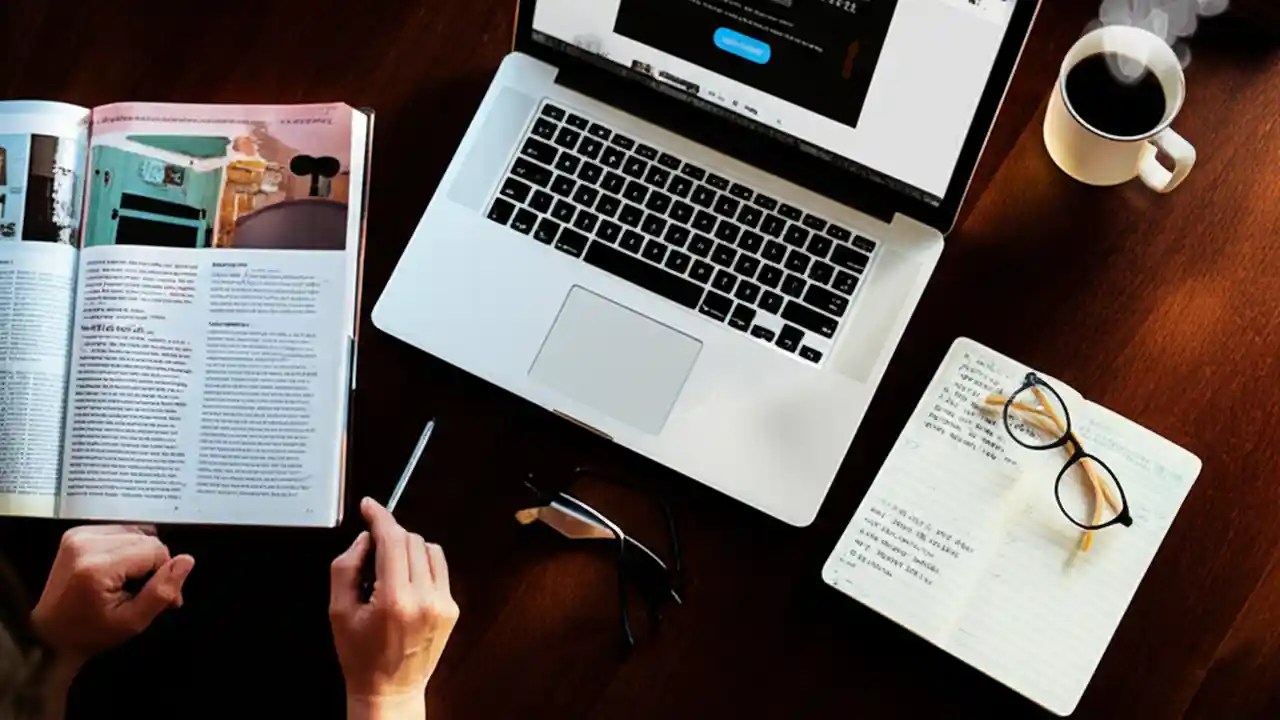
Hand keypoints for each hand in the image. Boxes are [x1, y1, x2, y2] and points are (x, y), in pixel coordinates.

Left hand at [32, 525, 193, 668]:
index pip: (154, 550)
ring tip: (130, 580)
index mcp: (97, 566)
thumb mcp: (134, 621)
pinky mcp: (77, 533)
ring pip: (135, 532)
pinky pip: (120, 530)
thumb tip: (187, 560)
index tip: (157, 596)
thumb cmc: (92, 633)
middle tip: (145, 591)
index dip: (163, 572)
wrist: (50, 633)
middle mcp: (85, 543)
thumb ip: (162, 590)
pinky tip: (118, 568)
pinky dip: (126, 547)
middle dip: (153, 563)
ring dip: (140, 553)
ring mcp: (78, 535)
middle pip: (145, 539)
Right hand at [329, 498, 457, 717]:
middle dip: (390, 535)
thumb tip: (364, 539)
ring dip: (408, 548)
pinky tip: (406, 581)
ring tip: (389, 569)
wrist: (389, 690)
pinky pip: (440, 569)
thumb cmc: (362, 656)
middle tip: (371, 550)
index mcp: (395, 600)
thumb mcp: (338, 611)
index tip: (370, 506)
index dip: (380, 516)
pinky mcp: (452, 608)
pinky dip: (422, 564)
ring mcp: (443, 603)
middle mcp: (425, 599)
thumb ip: (346, 568)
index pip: (393, 539)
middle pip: (412, 540)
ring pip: (430, 549)